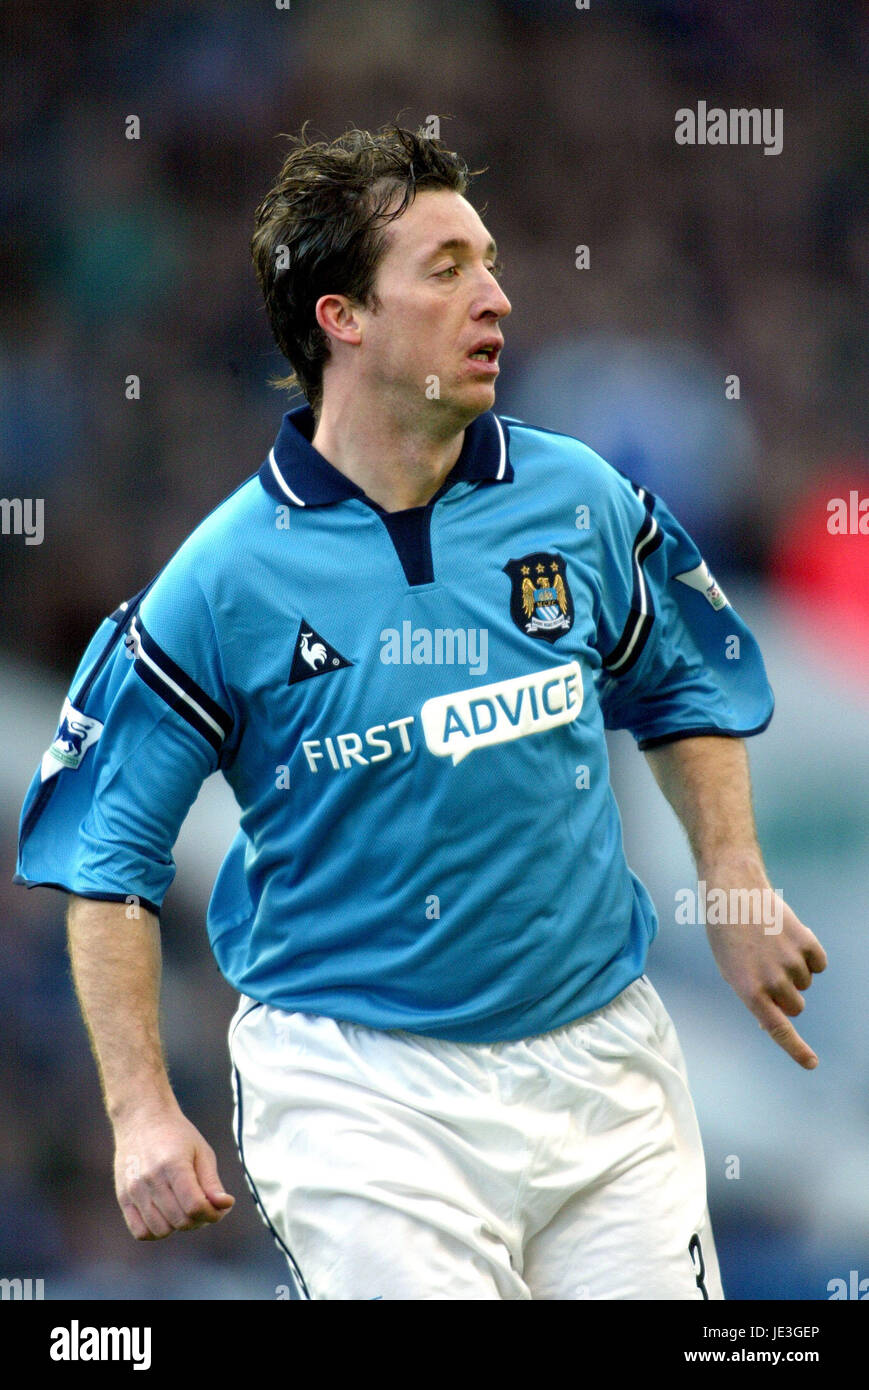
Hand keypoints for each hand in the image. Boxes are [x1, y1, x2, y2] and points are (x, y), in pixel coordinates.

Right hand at [113, 1102, 234, 1240]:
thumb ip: (212, 1182)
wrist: (142, 1118)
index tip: (219, 1208)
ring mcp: (134, 1189)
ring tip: (184, 1210)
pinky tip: (166, 1216)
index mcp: (173, 1164)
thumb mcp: (201, 1152)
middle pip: (180, 1220)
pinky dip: (156, 1231)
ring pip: (160, 1230)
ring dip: (178, 1227)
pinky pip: (140, 1231)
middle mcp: (151, 1179)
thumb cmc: (177, 1135)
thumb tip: (225, 1206)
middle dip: (199, 1220)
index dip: (212, 1214)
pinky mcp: (123, 1197)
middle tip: (204, 1207)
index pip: (195, 1206)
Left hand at [701, 862, 826, 1068]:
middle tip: (768, 971)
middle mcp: (772, 980)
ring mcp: (791, 961)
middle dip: (787, 996)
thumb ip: (753, 996)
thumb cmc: (726, 935)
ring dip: (794, 971)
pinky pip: (818, 964)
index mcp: (749, 991)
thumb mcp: (730, 970)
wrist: (734, 893)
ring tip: (770, 947)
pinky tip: (788, 938)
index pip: (778, 1029)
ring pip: (806, 983)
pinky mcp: (806, 942)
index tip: (812, 1063)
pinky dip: (809, 955)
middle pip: (796, 1006)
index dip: (796, 1049)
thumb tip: (775, 1021)